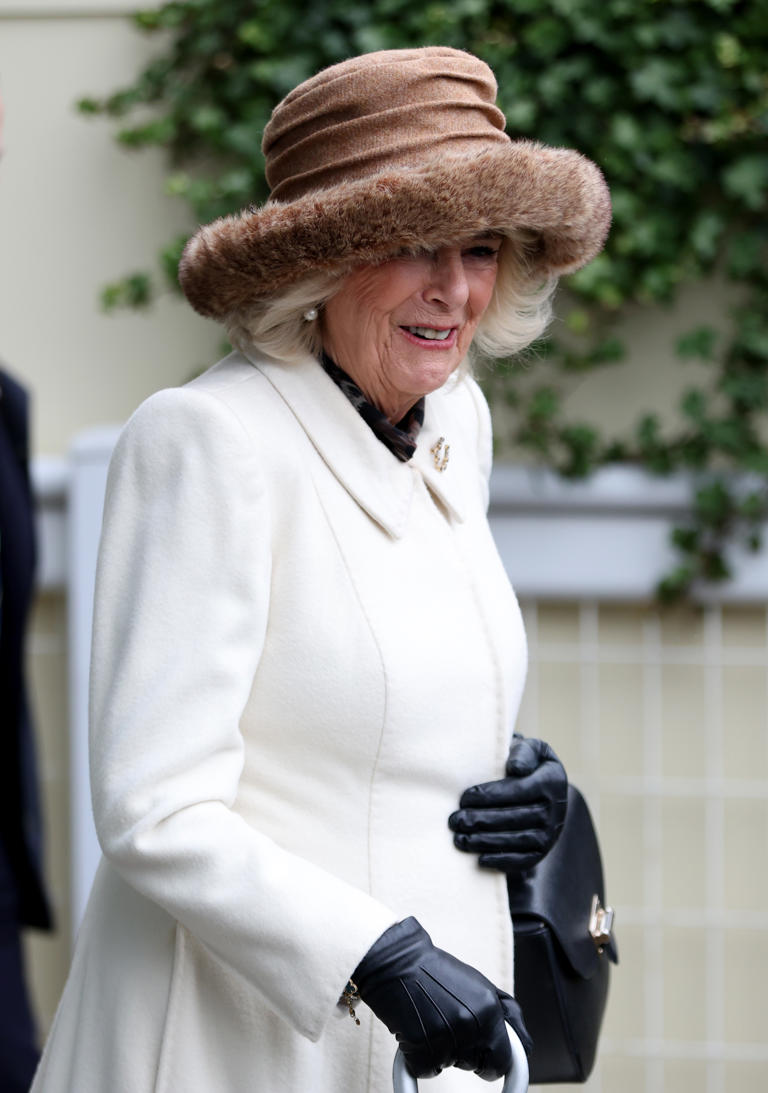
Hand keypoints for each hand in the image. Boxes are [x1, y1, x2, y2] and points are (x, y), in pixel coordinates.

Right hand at [353, 917, 530, 1079]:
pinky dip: (421, 1057)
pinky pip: (427, 1069)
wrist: (398, 962)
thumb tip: (524, 1048)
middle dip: (469, 1056)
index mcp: (489, 1009)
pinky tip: (418, 1030)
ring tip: (433, 1020)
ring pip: (451, 1066)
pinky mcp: (419, 1047)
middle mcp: (470, 1025)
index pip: (505, 1060)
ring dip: (444, 1052)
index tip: (490, 1064)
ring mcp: (444, 1037)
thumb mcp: (481, 985)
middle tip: (454, 1030)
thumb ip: (508, 1016)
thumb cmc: (438, 973)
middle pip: (477, 1066)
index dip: (496, 1062)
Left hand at [448, 735, 567, 872]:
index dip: (489, 795)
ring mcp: (551, 832)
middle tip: (454, 821)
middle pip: (514, 818)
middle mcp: (555, 809)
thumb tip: (516, 768)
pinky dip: (502, 861)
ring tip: (460, 839)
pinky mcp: (544, 850)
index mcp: (551, 780)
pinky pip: (524, 859)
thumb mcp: (530, 748)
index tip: (464, 798)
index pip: (517, 790)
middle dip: (480, 820)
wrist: (544, 785)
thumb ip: (523, 752)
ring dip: (486, 842)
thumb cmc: (528, 762)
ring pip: (517, 840)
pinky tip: (479, 859)